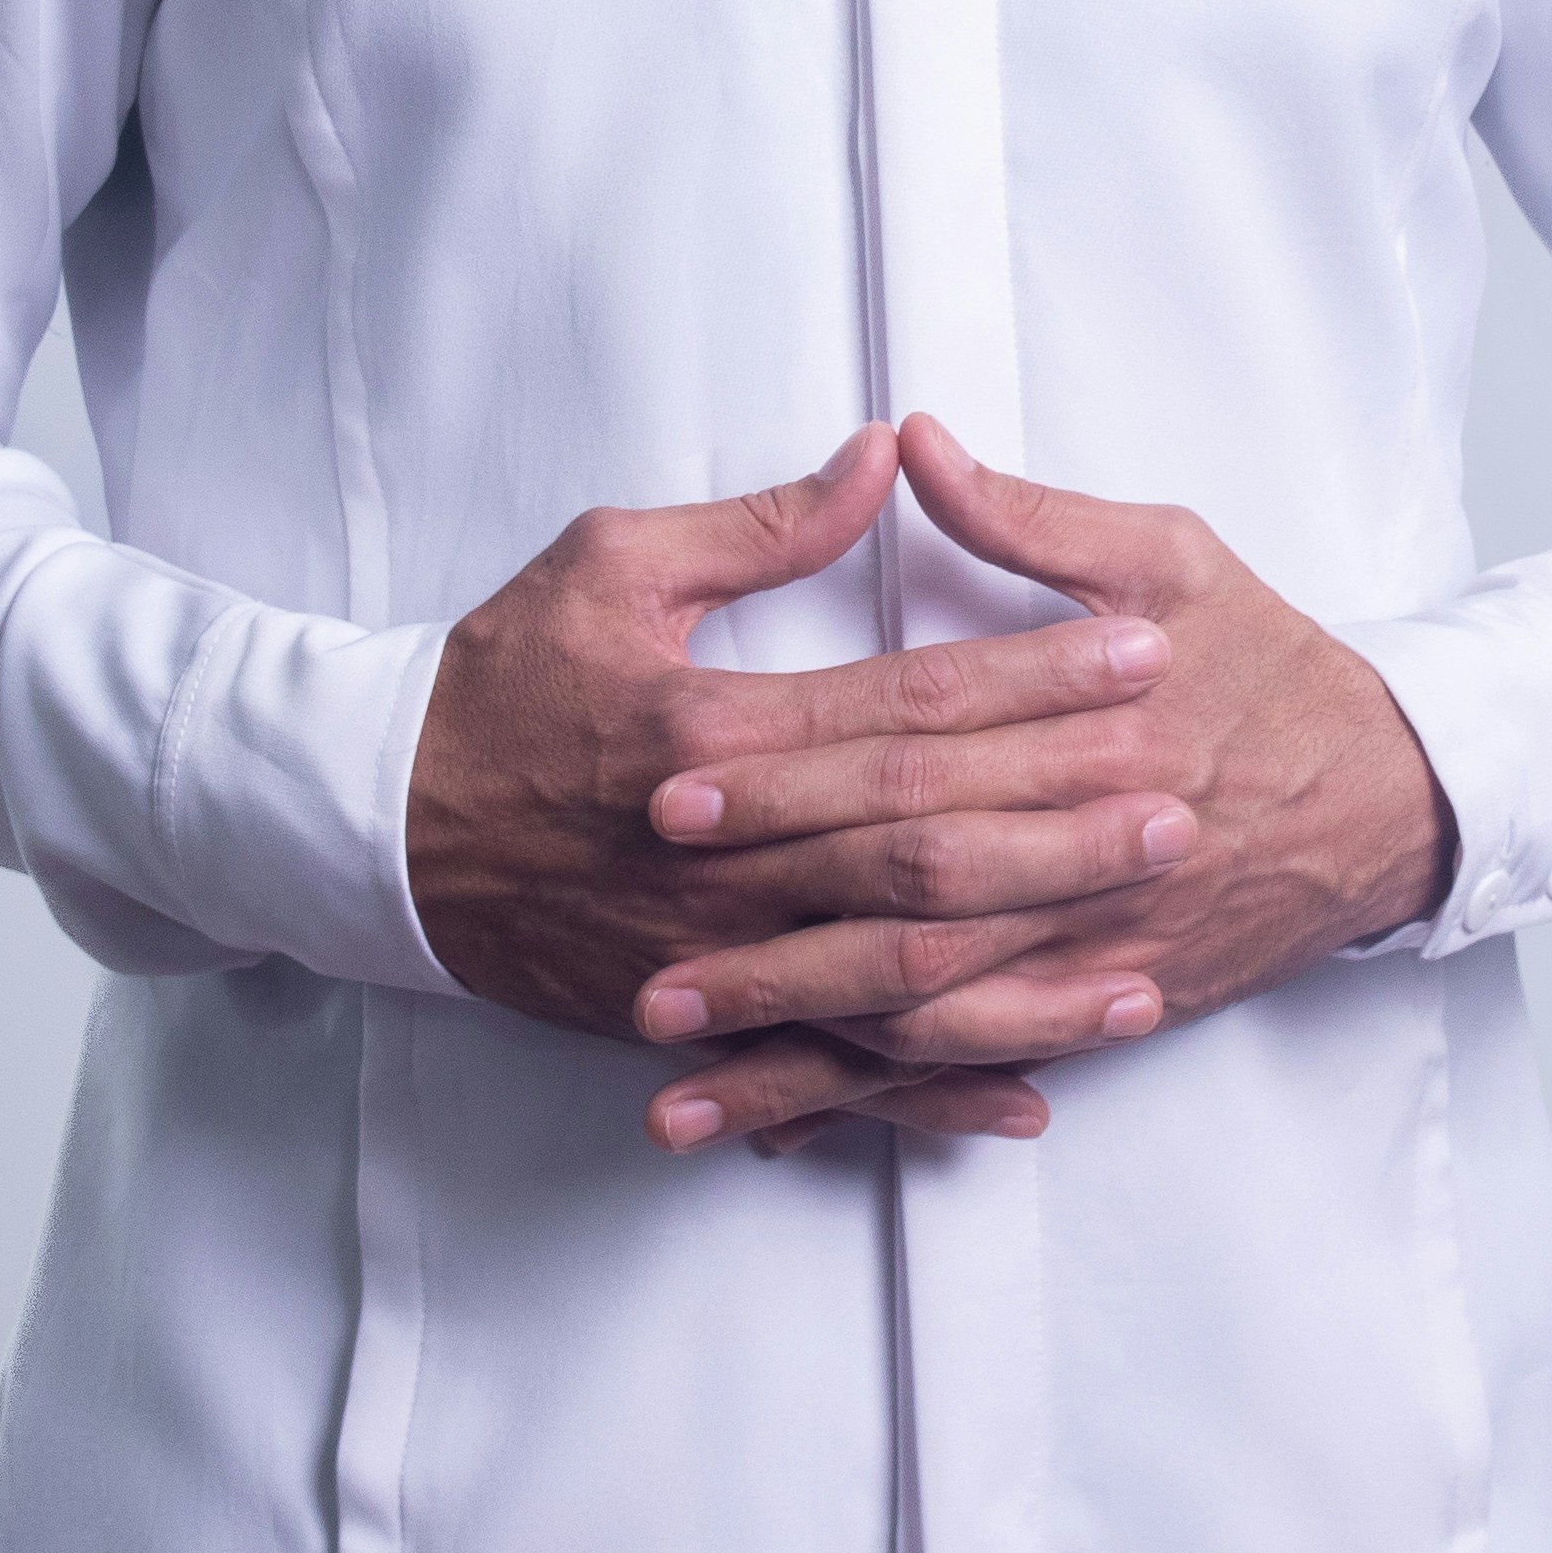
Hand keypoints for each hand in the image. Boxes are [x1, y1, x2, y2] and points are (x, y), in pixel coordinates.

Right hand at [403, 426, 1191, 1146]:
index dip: (1034, 680)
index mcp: (711, 735)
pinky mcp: (696, 1022)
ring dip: (1029, 967)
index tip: (1137, 653)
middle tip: (1180, 798)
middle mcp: (722, 858)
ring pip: (896, 975)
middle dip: (1063, 825)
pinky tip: (1031, 1092)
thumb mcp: (609, 564)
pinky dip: (932, 1092)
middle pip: (925, 845)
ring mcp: (710, 956)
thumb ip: (761, 527)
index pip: (908, 707)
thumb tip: (884, 459)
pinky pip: (834, 1070)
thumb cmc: (494, 682)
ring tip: (1145, 953)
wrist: (371, 827)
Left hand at [623, 414, 1452, 1156]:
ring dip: (800, 1056)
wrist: (1395, 795)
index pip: (905, 756)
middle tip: (641, 961)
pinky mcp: (1105, 1006)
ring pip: (927, 1016)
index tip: (670, 787)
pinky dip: (884, 1105)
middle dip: (765, 943)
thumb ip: (1026, 515)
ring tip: (678, 1085)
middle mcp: (1084, 852)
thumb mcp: (1168, 554)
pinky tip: (792, 1130)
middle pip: (902, 904)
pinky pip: (976, 1067)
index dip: (783, 778)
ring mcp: (1095, 946)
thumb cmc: (1272, 663)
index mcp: (1083, 729)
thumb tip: (910, 445)